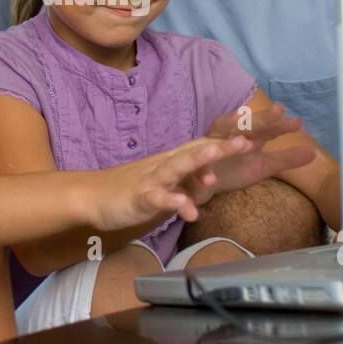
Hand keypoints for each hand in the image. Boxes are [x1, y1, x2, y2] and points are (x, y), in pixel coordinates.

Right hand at [83, 135, 255, 230]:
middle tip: (248, 140)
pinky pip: (158, 200)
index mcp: (172, 161)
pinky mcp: (139, 198)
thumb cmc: (129, 189)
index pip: (202, 147)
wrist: (90, 194)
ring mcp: (151, 180)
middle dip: (221, 147)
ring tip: (217, 157)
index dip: (227, 140)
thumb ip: (187, 181)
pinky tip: (189, 210)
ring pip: (177, 168)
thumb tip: (208, 178)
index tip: (253, 133)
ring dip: (197, 161)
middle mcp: (164, 165)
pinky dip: (173, 203)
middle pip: (195, 152)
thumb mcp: (164, 184)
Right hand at [200, 101, 314, 194]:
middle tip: (275, 112)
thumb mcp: (262, 165)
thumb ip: (285, 159)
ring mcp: (207, 155)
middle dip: (254, 120)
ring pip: (214, 144)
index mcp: (242, 137)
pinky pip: (195, 175)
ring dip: (226, 143)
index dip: (277, 124)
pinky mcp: (193, 174)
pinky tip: (210, 180)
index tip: (297, 123)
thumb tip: (314, 152)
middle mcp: (224, 140)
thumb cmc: (233, 170)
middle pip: (239, 126)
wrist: (201, 185)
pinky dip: (201, 177)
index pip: (262, 128)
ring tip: (243, 144)